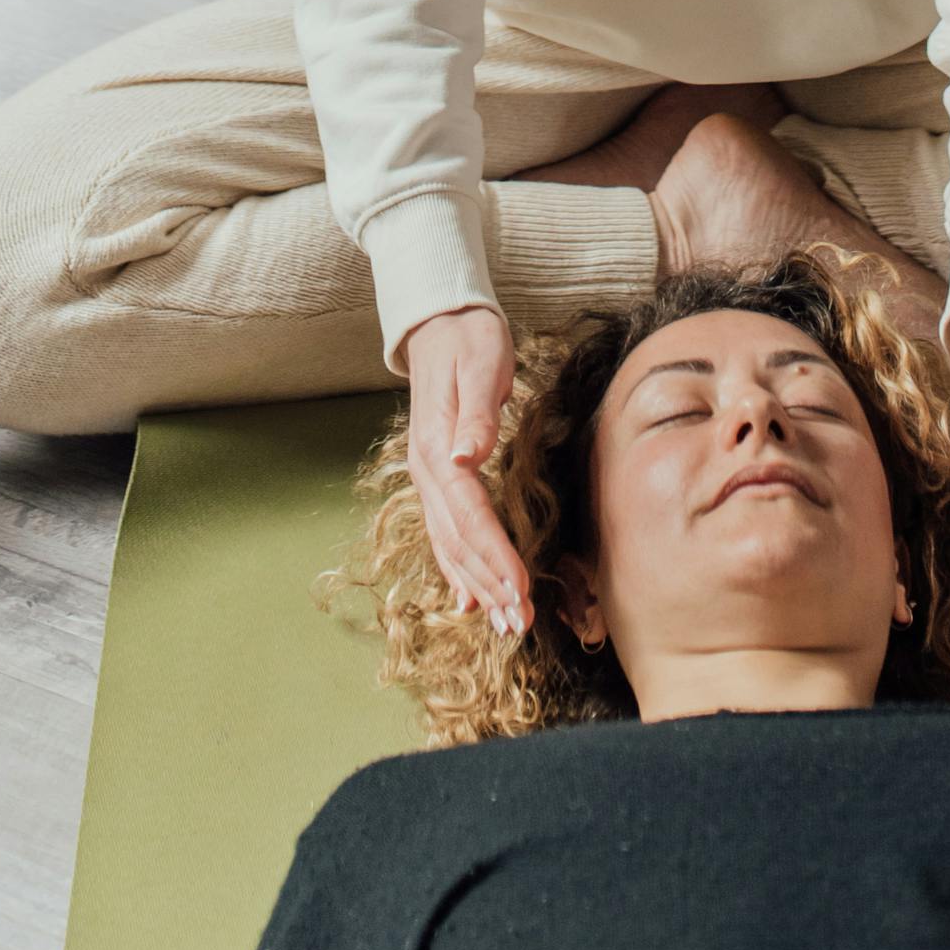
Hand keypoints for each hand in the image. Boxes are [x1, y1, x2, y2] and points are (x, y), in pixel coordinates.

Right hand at [403, 304, 528, 634]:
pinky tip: (470, 602)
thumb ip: (476, 414)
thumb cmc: (469, 340)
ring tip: (505, 625)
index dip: (493, 555)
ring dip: (478, 588)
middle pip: (458, 541)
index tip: (519, 589)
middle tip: (522, 624)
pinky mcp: (439, 480)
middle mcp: (428, 472)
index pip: (468, 515)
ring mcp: (429, 479)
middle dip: (491, 586)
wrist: (440, 325)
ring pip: (451, 546)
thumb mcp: (481, 365)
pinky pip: (446, 536)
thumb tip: (467, 458)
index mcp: (437, 449)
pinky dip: (459, 572)